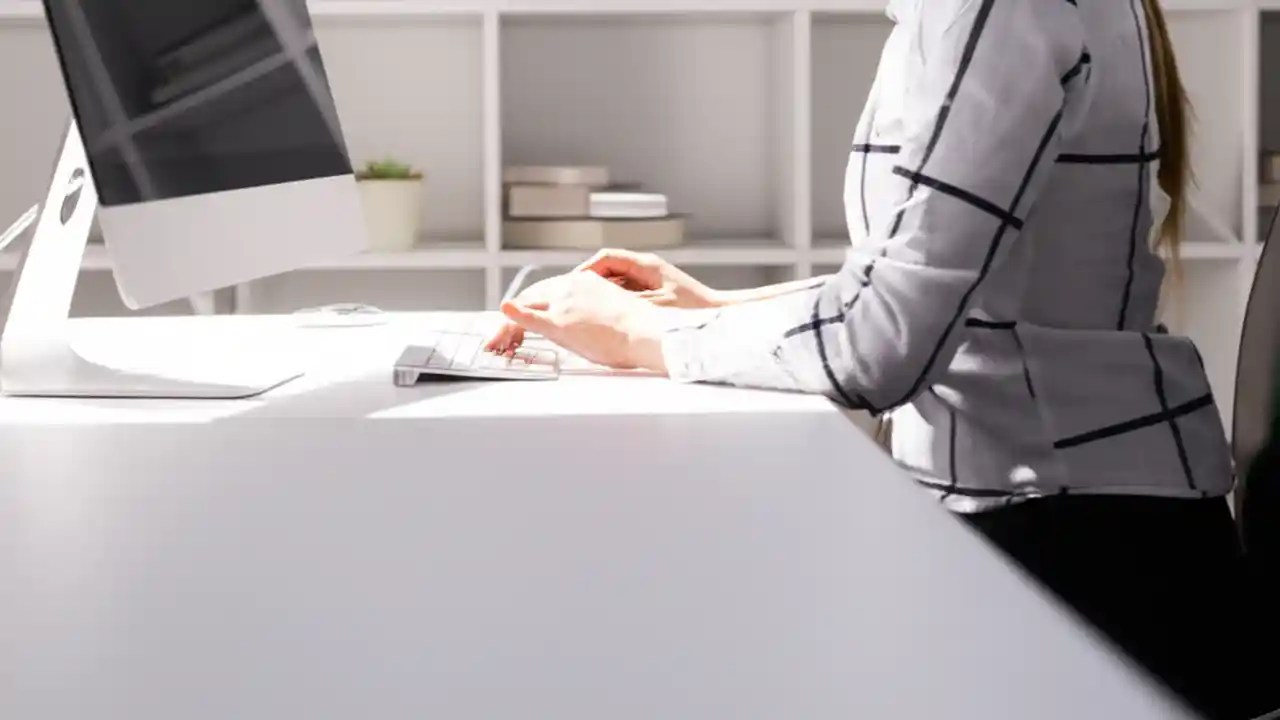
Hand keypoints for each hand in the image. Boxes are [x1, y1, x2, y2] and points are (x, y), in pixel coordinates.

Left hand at [495, 271, 667, 372]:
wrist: (647, 332)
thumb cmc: (638, 328)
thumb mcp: (611, 308)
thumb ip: (590, 310)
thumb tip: (581, 323)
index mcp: (584, 281)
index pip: (547, 290)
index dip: (531, 304)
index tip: (525, 318)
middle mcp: (570, 286)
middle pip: (532, 297)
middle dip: (515, 315)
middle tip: (505, 336)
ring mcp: (563, 303)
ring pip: (527, 307)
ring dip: (511, 325)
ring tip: (501, 342)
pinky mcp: (560, 322)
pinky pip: (529, 318)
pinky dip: (514, 317)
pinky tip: (504, 314)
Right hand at [576, 249, 722, 308]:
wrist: (717, 314)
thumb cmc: (693, 310)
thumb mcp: (654, 306)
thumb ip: (626, 301)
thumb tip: (601, 300)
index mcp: (646, 265)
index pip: (607, 257)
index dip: (586, 269)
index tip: (574, 283)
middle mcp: (646, 268)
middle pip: (609, 268)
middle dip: (590, 282)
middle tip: (575, 297)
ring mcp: (649, 280)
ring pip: (616, 281)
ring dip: (602, 292)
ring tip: (587, 307)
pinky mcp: (653, 292)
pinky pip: (626, 292)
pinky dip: (614, 300)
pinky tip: (608, 315)